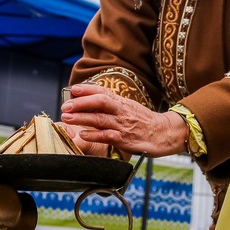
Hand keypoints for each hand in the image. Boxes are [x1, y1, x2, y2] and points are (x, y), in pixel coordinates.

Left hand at [60, 83, 187, 157]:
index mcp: (122, 102)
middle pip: (100, 102)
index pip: (102, 91)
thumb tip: (89, 100)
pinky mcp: (125, 140)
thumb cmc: (143, 121)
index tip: (73, 89)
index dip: (87, 89)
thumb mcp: (128, 107)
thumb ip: (111, 104)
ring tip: (67, 117)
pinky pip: (107, 136)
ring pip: (100, 119)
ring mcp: (123, 125)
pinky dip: (94, 135)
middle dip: (81, 103)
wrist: (164, 133)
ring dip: (82, 118)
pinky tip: (82, 134)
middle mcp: (122, 111)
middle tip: (66, 105)